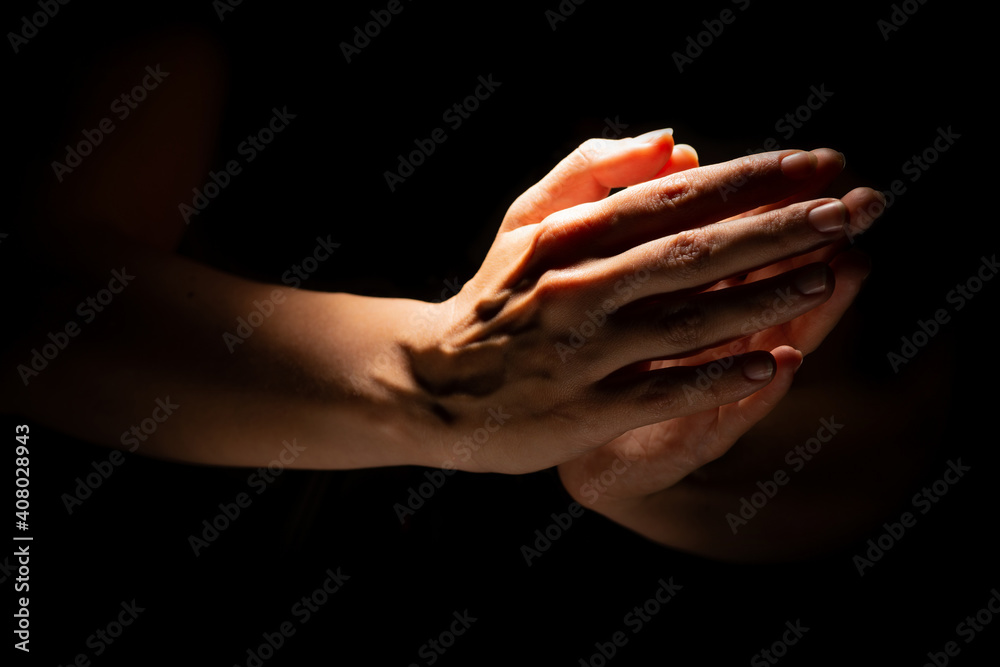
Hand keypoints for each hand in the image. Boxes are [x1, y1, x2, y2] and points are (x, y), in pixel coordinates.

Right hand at [404, 132, 883, 473]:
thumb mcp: (526, 218)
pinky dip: (719, 377)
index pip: (673, 197)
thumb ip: (593, 169)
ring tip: (829, 273)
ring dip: (765, 298)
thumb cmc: (494, 295)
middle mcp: (577, 289)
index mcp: (567, 235)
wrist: (432, 383)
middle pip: (693, 253)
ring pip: (688, 320)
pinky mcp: (585, 411)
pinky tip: (774, 363)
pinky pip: (664, 391)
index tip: (817, 165)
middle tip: (849, 210)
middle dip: (778, 229)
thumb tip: (677, 143)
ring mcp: (582, 352)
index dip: (750, 180)